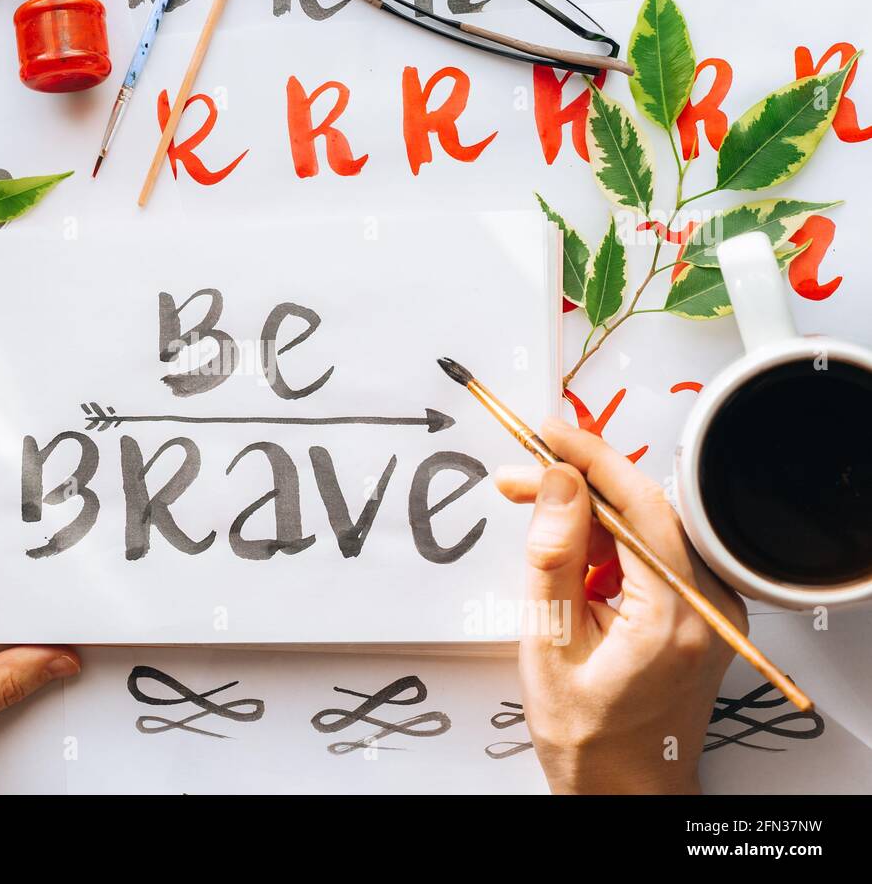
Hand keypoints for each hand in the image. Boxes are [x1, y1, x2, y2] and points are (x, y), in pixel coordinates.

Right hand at [494, 417, 745, 794]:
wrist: (626, 792)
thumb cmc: (589, 739)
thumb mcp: (550, 648)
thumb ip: (552, 562)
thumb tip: (556, 487)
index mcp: (675, 616)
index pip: (639, 506)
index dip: (589, 460)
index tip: (546, 434)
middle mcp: (706, 607)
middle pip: (644, 510)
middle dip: (578, 484)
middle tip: (520, 477)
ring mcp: (707, 609)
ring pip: (645, 528)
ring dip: (588, 514)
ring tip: (533, 514)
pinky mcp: (696, 612)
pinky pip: (651, 554)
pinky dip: (606, 543)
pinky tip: (569, 555)